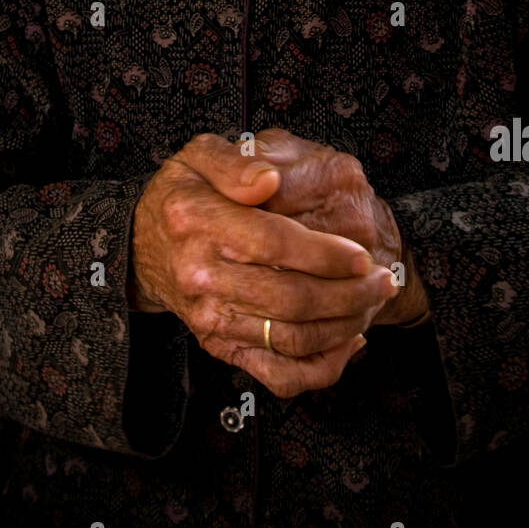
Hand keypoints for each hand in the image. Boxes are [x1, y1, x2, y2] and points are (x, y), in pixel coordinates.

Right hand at [128, 133, 398, 396]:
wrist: (145, 245)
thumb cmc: (184, 193)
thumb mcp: (199, 155)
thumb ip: (235, 162)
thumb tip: (268, 180)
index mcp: (195, 220)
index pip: (271, 243)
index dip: (324, 253)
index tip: (361, 255)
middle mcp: (199, 274)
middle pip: (287, 296)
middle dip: (347, 293)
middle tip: (383, 279)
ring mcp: (209, 316)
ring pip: (289, 337)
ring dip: (342, 326)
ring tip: (373, 302)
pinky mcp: (220, 345)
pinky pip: (277, 373)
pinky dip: (320, 368)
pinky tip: (348, 343)